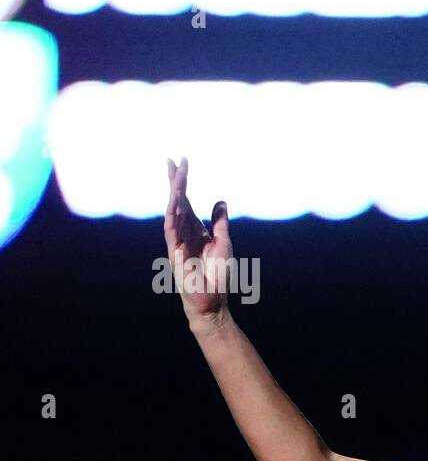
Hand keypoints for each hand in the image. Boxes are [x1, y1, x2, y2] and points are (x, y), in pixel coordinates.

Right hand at [163, 157, 232, 328]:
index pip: (185, 200)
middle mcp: (182, 233)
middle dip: (175, 182)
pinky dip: (172, 221)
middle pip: (176, 202)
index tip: (179, 162)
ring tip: (176, 178)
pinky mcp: (175, 256)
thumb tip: (220, 200)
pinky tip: (173, 207)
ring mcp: (177, 243)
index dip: (182, 182)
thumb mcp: (223, 242)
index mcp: (193, 229)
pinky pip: (172, 235)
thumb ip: (219, 222)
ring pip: (172, 214)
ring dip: (174, 196)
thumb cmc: (217, 274)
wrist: (211, 300)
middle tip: (173, 161)